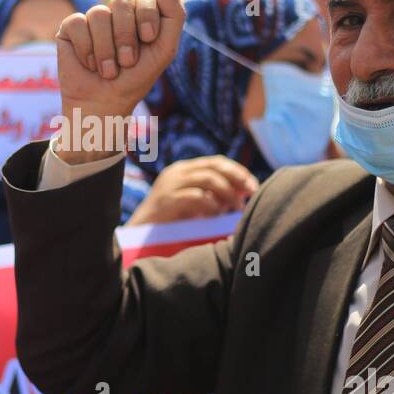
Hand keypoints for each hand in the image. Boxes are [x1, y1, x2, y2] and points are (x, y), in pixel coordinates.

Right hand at [54, 0, 184, 164]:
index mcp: (140, 12)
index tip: (149, 38)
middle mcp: (116, 12)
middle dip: (126, 36)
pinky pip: (77, 23)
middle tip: (127, 61)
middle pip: (121, 1)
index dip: (147, 14)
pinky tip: (89, 64)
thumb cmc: (136, 78)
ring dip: (106, 49)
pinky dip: (86, 49)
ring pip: (98, 14)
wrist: (105, 103)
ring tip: (108, 70)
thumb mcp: (164, 49)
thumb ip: (173, 14)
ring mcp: (92, 18)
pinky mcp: (70, 28)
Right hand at [127, 156, 258, 225]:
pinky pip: (197, 197)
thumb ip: (211, 195)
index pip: (216, 162)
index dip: (237, 171)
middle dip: (237, 178)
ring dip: (228, 193)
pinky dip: (212, 205)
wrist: (141, 232)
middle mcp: (177, 172)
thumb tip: (241, 194)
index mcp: (183, 169)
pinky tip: (217, 215)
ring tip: (236, 208)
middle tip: (251, 193)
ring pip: (209, 179)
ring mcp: (171, 184)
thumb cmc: (170, 220)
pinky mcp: (168, 200)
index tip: (252, 185)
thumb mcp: (192, 202)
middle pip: (215, 166)